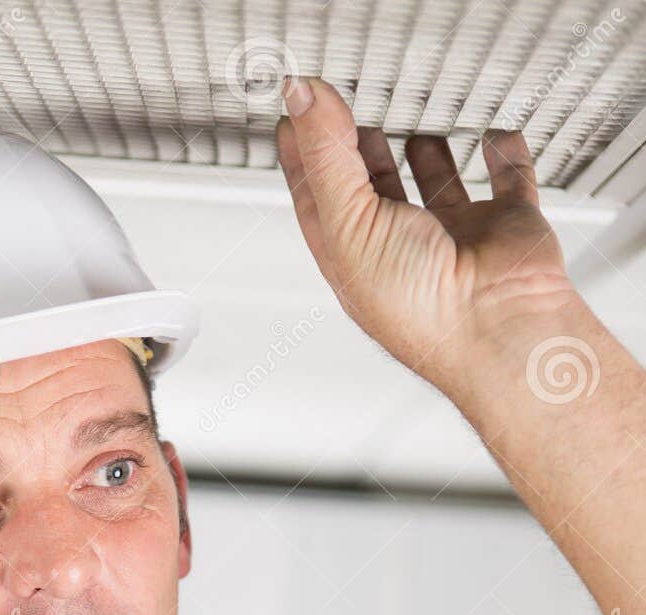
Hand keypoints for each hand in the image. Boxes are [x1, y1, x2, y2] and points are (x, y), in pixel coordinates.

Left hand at [276, 77, 577, 396]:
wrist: (496, 329)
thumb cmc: (418, 307)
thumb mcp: (349, 222)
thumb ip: (326, 154)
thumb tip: (303, 97)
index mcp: (354, 258)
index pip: (319, 199)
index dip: (304, 157)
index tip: (295, 116)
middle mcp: (403, 250)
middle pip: (374, 191)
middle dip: (360, 152)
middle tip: (348, 113)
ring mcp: (455, 239)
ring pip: (437, 186)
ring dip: (427, 156)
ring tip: (414, 124)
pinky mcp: (505, 227)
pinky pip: (508, 181)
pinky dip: (504, 156)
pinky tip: (494, 138)